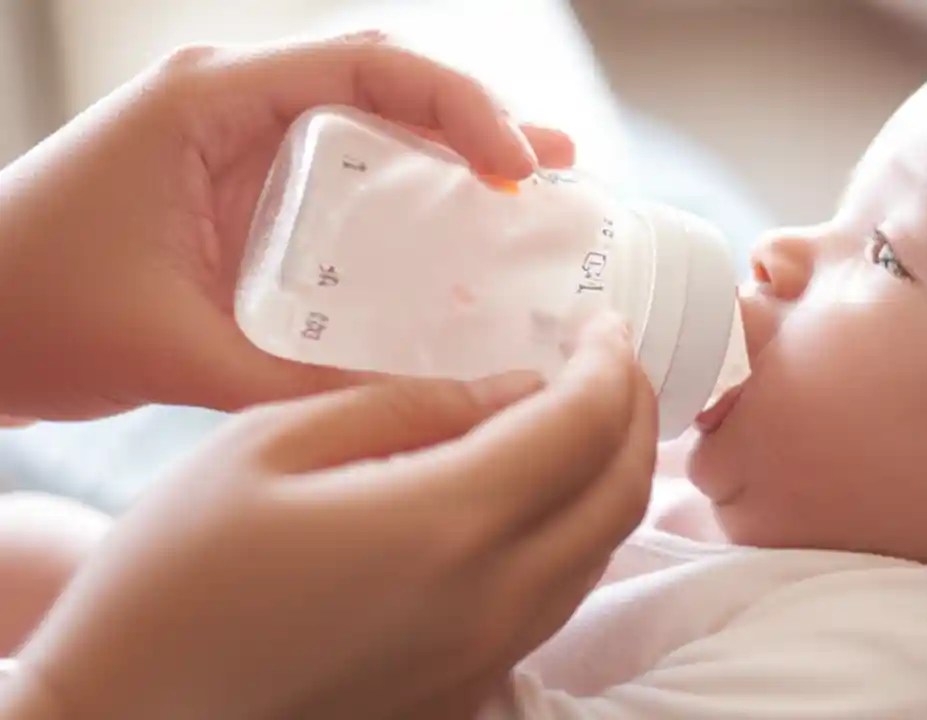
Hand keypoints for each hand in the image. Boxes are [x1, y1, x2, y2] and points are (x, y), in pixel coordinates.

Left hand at [0, 31, 572, 419]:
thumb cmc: (31, 313)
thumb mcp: (177, 350)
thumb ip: (300, 382)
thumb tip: (419, 409)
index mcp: (210, 100)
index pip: (368, 65)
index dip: (462, 105)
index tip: (518, 168)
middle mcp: (227, 100)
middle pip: (382, 79)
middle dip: (476, 118)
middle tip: (554, 170)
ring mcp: (229, 138)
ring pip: (364, 119)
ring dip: (448, 146)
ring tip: (529, 188)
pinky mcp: (231, 183)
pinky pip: (335, 166)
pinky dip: (401, 188)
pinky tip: (447, 231)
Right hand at [0, 314, 656, 719]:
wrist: (130, 719)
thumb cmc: (172, 577)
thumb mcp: (269, 448)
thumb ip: (407, 407)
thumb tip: (512, 389)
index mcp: (443, 525)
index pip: (580, 428)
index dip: (608, 364)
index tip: (604, 324)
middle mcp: (489, 601)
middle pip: (619, 494)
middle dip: (636, 414)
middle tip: (614, 361)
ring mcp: (484, 657)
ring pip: (599, 553)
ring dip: (615, 475)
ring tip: (590, 418)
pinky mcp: (464, 690)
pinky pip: (557, 600)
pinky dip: (576, 534)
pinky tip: (541, 497)